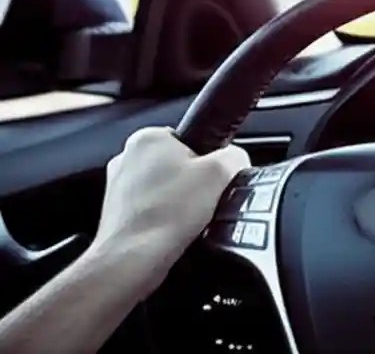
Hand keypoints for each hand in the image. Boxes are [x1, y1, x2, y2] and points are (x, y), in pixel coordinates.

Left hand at [90, 127, 248, 290]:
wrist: (133, 259)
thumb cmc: (168, 213)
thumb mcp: (220, 173)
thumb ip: (235, 156)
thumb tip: (236, 159)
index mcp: (148, 137)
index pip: (190, 138)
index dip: (209, 159)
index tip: (214, 179)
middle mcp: (126, 156)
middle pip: (177, 163)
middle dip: (193, 181)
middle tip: (206, 200)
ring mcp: (117, 186)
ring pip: (164, 188)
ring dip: (178, 201)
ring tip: (189, 219)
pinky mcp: (115, 213)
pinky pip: (152, 209)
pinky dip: (164, 218)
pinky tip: (173, 230)